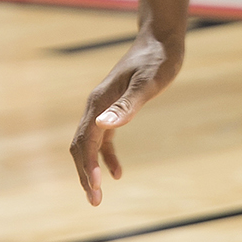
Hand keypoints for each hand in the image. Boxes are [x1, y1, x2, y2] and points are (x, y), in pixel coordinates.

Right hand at [69, 31, 182, 205]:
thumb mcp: (148, 83)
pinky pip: (103, 139)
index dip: (88, 166)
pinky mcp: (114, 109)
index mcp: (99, 102)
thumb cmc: (158, 60)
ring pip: (89, 145)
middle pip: (81, 146)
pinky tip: (117, 173)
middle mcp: (96, 106)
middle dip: (85, 174)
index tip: (95, 188)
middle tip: (94, 201)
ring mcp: (103, 108)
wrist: (160, 40)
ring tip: (97, 195)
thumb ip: (127, 105)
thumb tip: (104, 126)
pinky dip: (106, 157)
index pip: (87, 141)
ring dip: (91, 169)